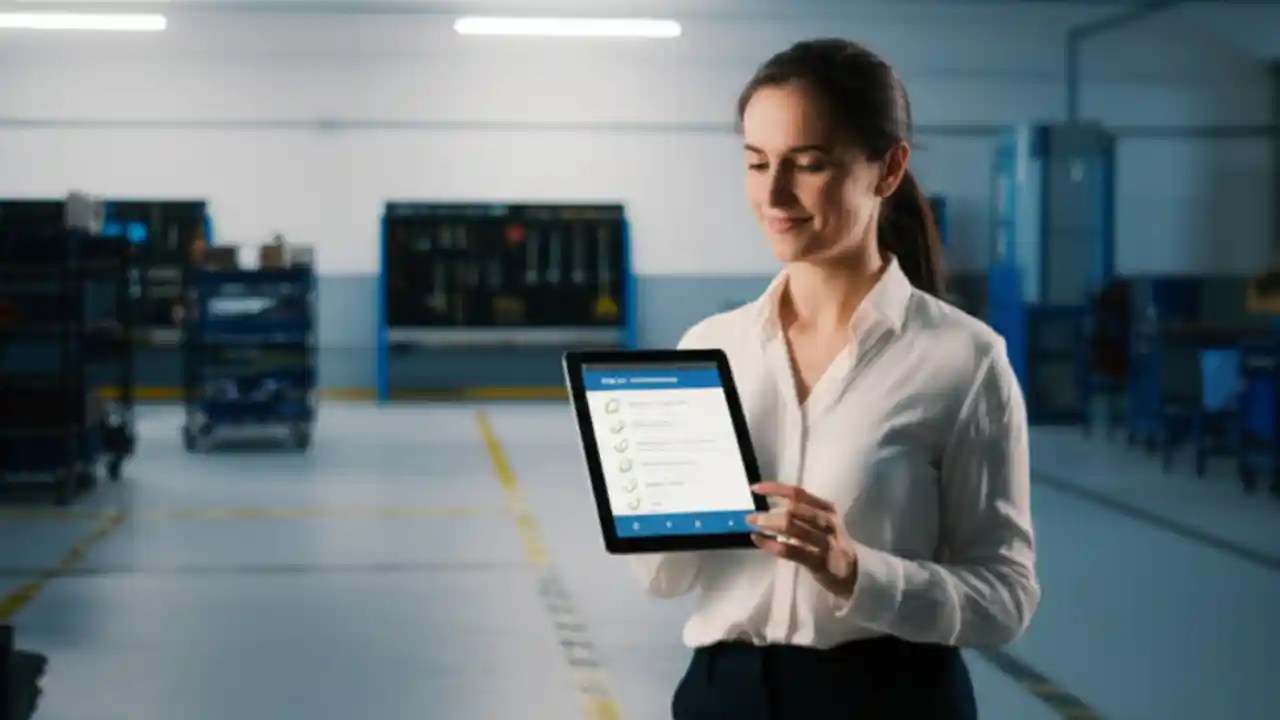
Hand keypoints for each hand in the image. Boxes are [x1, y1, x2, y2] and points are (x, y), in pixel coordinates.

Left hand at [746, 482, 857, 599]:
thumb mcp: (823, 527)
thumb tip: (768, 511)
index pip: (799, 493)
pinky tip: (759, 541)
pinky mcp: (822, 563)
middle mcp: (829, 522)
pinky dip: (773, 545)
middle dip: (771, 512)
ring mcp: (826, 543)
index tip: (755, 489)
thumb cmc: (833, 547)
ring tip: (753, 525)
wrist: (857, 576)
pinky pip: (793, 551)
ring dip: (770, 525)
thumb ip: (803, 517)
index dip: (776, 489)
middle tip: (750, 516)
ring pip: (795, 529)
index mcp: (828, 509)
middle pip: (797, 510)